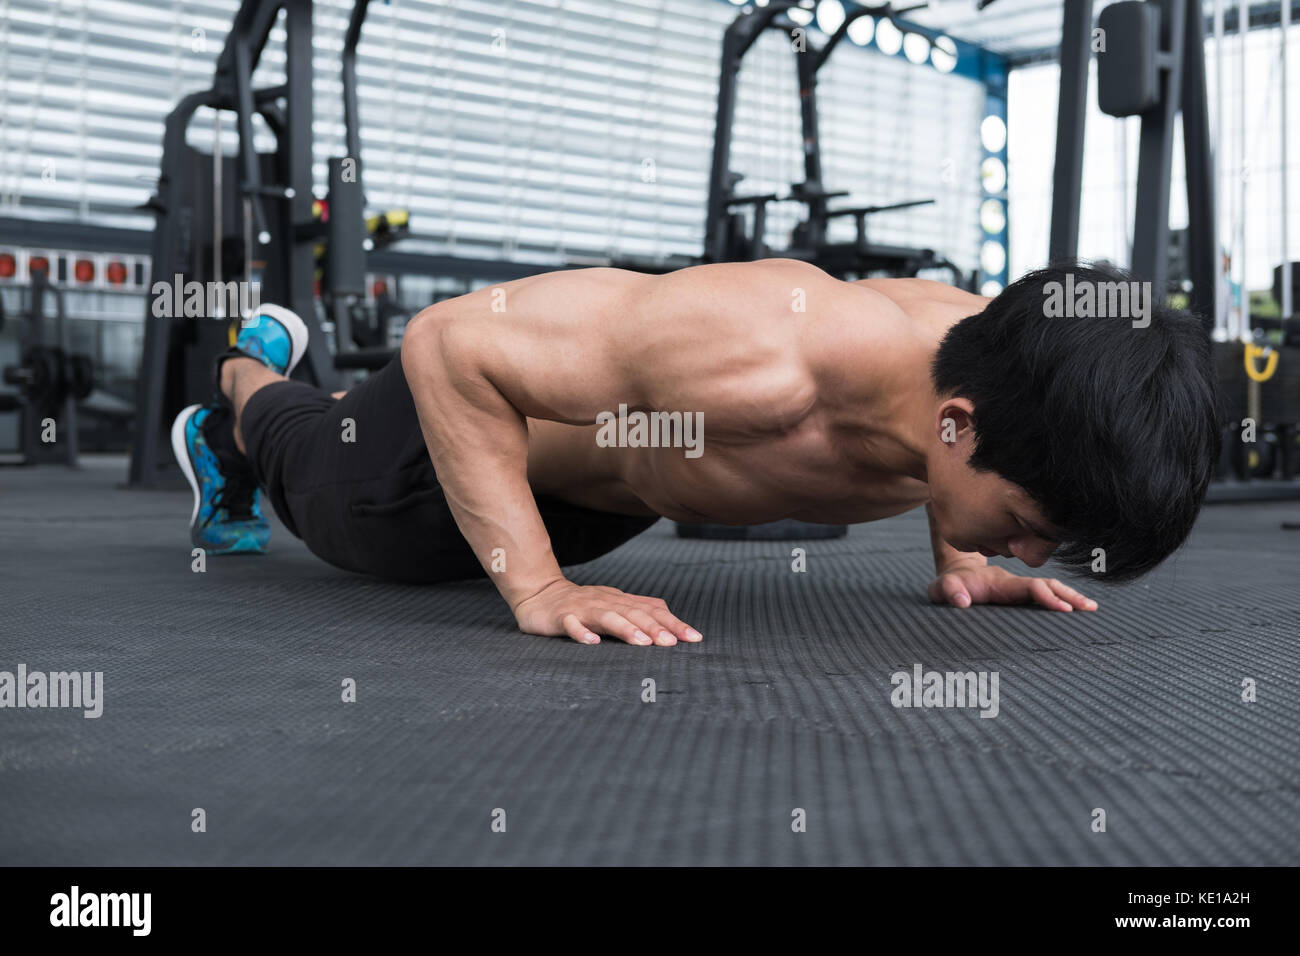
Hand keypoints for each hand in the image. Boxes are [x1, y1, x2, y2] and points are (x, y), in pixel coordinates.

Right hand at [513, 579, 702, 645]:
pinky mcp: (561, 617)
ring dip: (625, 629)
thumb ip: (638, 608)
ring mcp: (583, 609)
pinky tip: (592, 642)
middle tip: (673, 643)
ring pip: (607, 617)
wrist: (540, 593)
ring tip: (642, 642)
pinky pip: (571, 625)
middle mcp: (605, 602)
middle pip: (634, 613)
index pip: (652, 610)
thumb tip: (668, 612)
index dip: (673, 623)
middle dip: (655, 627)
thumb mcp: (613, 603)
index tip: (694, 638)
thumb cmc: (582, 603)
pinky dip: (581, 633)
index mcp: (620, 601)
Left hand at [929, 562, 1097, 611]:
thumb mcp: (941, 589)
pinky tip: (1076, 610)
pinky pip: (1044, 596)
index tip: (1064, 609)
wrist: (953, 575)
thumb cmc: (948, 585)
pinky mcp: (1019, 596)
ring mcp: (1019, 590)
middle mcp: (1015, 584)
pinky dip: (1062, 600)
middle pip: (1049, 585)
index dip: (1047, 596)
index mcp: (1002, 583)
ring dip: (1071, 597)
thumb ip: (949, 591)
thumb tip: (961, 601)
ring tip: (1092, 609)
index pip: (1030, 587)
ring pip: (1050, 589)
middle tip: (1091, 608)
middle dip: (1069, 595)